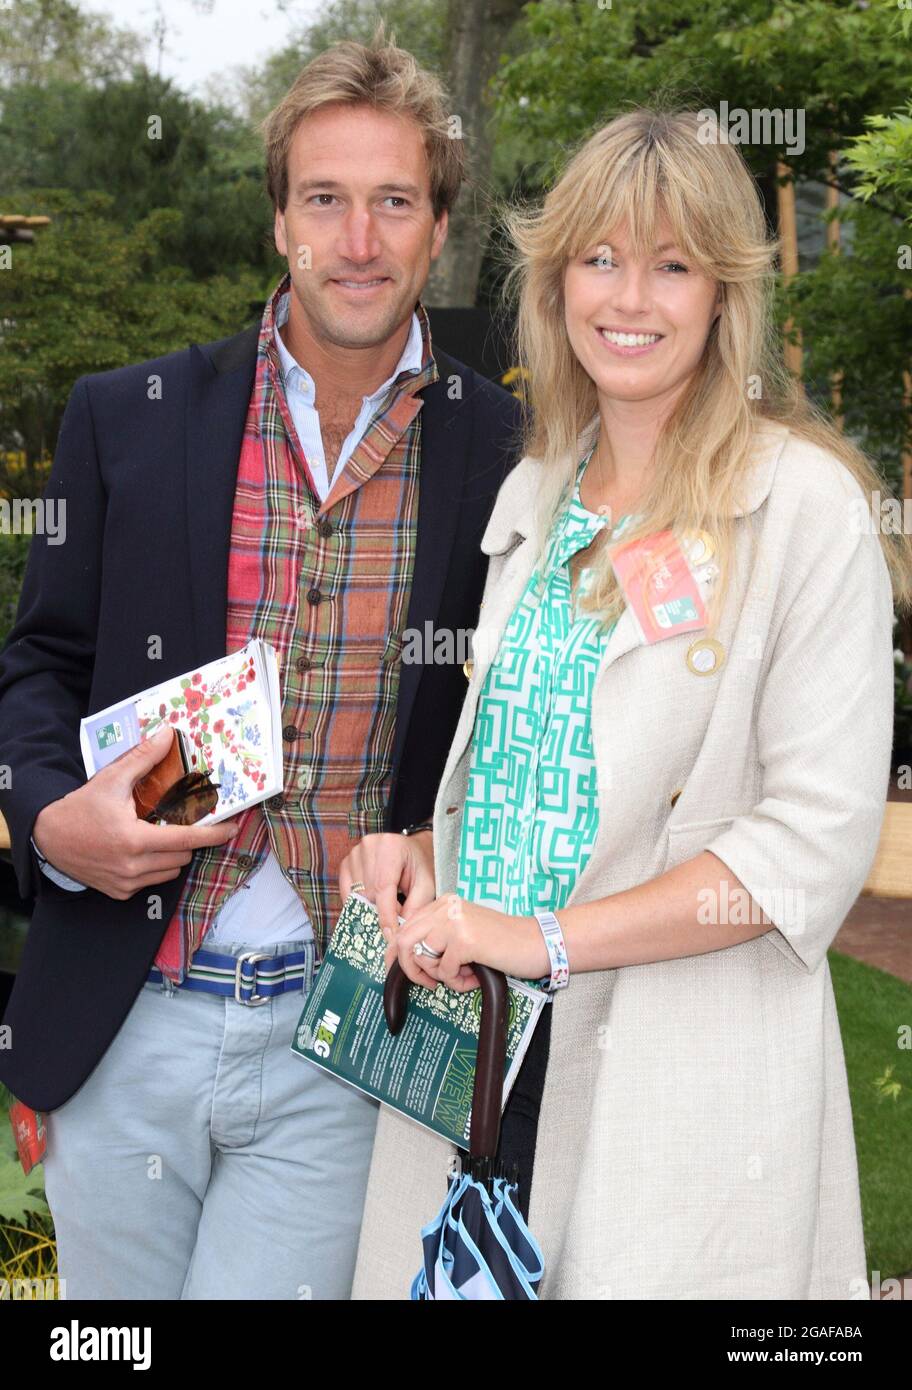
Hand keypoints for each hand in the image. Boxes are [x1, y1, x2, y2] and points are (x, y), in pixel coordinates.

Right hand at [32, 725, 242, 900]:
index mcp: (134, 840)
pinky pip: (152, 881)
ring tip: (157, 835)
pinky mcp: (120, 892)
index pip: (186, 839)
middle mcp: (132, 866)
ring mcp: (126, 883)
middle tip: (179, 822)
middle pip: (182, 855)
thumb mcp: (111, 779)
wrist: (48, 839)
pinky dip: (155, 866)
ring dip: (172, 854)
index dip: (213, 834)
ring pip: (170, 871)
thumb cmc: (81, 808)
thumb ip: (143, 759)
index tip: (232, 829)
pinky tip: (140, 850)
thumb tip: (167, 736)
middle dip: (186, 839)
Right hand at [339, 830, 434, 941]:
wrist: (413, 849)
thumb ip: (415, 908)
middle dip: (382, 912)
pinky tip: (375, 901)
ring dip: (372, 907)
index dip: (386, 915)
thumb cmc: (421, 866)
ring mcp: (355, 853)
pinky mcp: (346, 862)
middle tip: (398, 917)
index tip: (390, 936)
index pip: (383, 888)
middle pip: (369, 893)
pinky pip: (347, 892)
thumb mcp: (426, 885)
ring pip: (357, 896)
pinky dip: (360, 902)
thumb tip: (398, 933)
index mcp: (391, 846)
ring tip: (392, 903)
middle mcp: (369, 846)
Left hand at [388, 894, 549, 992]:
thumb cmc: (504, 942)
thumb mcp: (465, 930)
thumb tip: (409, 957)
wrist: (537, 942)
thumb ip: (439, 937)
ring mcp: (455, 922)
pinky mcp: (465, 941)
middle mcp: (447, 907)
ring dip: (442, 976)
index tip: (395, 970)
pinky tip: (475, 977)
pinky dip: (458, 983)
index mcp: (445, 902)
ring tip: (465, 975)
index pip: (406, 926)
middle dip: (411, 968)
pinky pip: (445, 972)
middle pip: (405, 940)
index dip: (397, 952)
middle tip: (430, 983)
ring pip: (424, 958)